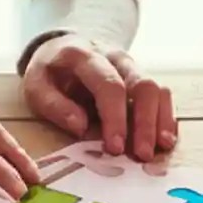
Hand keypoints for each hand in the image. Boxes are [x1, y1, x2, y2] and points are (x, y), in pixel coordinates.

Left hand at [22, 34, 176, 161]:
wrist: (64, 47)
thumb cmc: (51, 72)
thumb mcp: (36, 85)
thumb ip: (54, 105)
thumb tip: (80, 126)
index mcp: (85, 57)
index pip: (110, 85)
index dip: (115, 118)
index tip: (115, 148)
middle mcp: (116, 58)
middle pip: (143, 85)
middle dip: (145, 123)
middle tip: (142, 154)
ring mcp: (133, 67)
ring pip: (158, 89)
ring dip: (161, 121)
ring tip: (160, 148)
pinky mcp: (142, 79)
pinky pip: (162, 96)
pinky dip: (166, 118)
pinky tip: (165, 140)